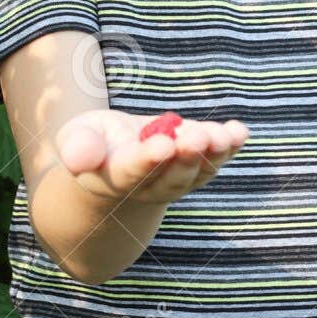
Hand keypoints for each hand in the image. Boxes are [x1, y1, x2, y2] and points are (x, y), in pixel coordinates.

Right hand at [54, 108, 249, 206]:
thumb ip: (77, 147)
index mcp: (115, 178)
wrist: (117, 161)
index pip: (132, 172)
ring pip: (198, 173)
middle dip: (187, 157)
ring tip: (223, 134)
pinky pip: (216, 161)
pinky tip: (240, 131)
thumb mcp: (76, 137)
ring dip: (212, 154)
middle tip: (197, 137)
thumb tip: (80, 159)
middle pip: (172, 178)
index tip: (163, 145)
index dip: (148, 160)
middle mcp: (150, 186)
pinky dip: (230, 147)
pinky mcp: (198, 166)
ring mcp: (178, 179)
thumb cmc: (95, 143)